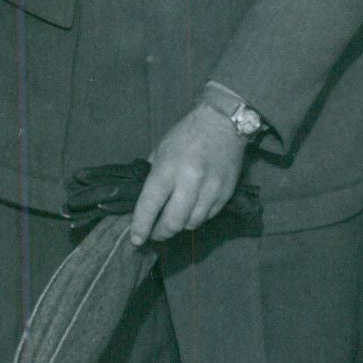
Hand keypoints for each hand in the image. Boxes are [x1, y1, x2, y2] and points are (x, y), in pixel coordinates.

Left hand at [130, 104, 249, 244]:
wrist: (223, 122)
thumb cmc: (185, 135)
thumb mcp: (160, 150)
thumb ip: (152, 177)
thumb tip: (143, 202)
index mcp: (168, 168)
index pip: (150, 205)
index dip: (141, 226)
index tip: (136, 239)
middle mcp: (190, 180)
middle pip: (173, 222)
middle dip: (160, 233)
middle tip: (154, 234)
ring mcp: (211, 188)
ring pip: (192, 224)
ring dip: (179, 227)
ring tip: (172, 221)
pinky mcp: (226, 193)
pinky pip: (208, 217)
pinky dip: (196, 218)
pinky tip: (191, 211)